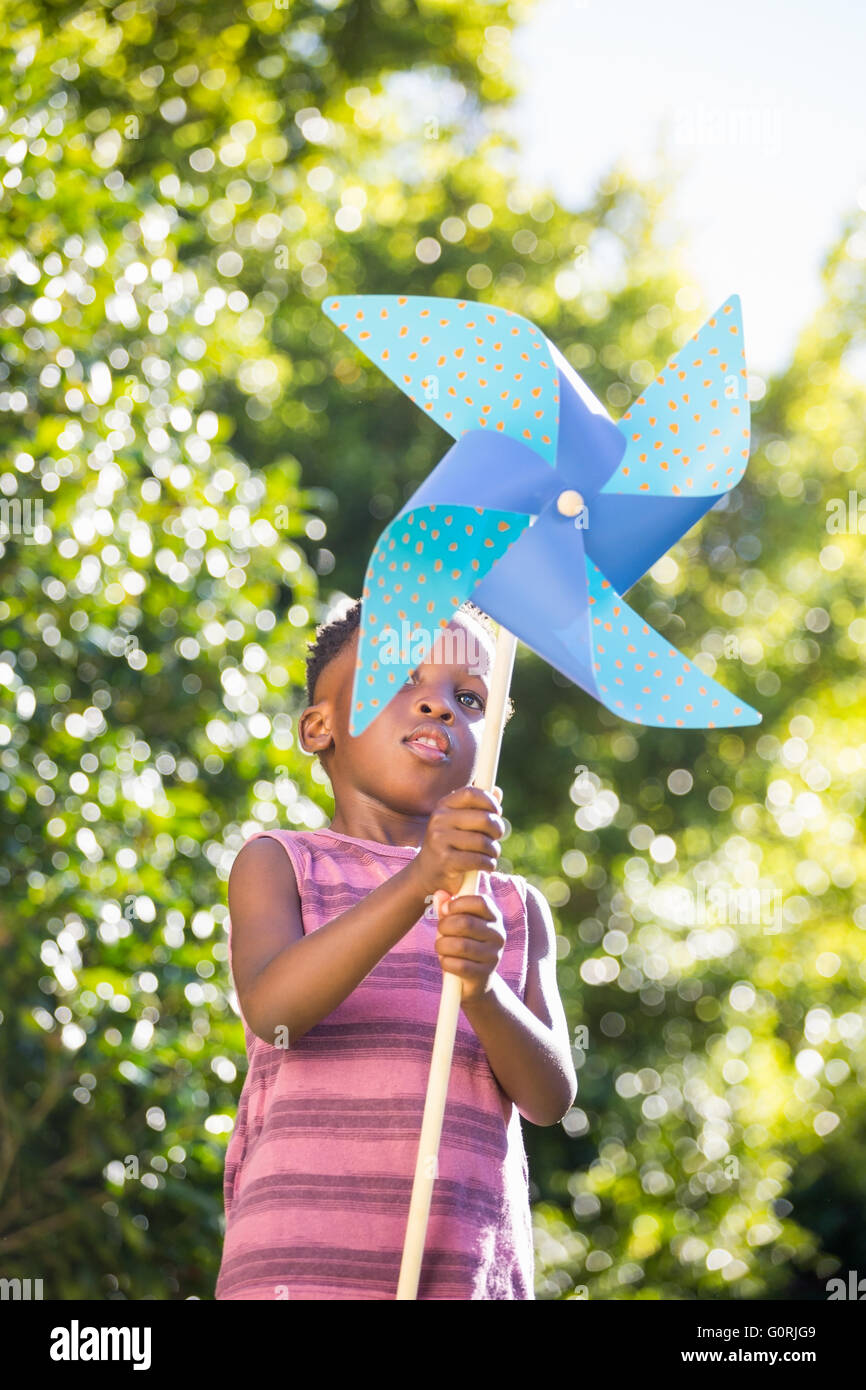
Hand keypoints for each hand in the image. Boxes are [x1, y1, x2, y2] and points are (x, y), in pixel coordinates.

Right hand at [412, 784, 504, 898]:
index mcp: (443, 806)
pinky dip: (488, 864)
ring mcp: (440, 840)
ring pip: (484, 842)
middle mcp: (439, 819)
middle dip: (497, 829)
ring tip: (491, 853)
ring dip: (494, 850)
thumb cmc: (451, 844)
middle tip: (497, 836)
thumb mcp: (461, 822)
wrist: (427, 872)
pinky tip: (486, 865)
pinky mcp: (445, 860)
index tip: (497, 812)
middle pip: (484, 818)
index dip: (489, 801)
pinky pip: (479, 860)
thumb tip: (497, 791)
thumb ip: (479, 807)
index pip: (471, 793)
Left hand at [434, 892, 505, 1001]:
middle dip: (445, 926)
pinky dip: (445, 962)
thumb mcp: (454, 925)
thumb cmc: (462, 945)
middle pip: (466, 923)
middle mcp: (498, 935)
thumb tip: (439, 894)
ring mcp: (494, 956)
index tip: (446, 909)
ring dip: (442, 946)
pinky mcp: (484, 975)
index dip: (458, 903)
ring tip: (441, 947)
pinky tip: (446, 961)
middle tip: (440, 932)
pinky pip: (458, 965)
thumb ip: (447, 909)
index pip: (480, 902)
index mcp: (494, 918)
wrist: (474, 981)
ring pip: (460, 945)